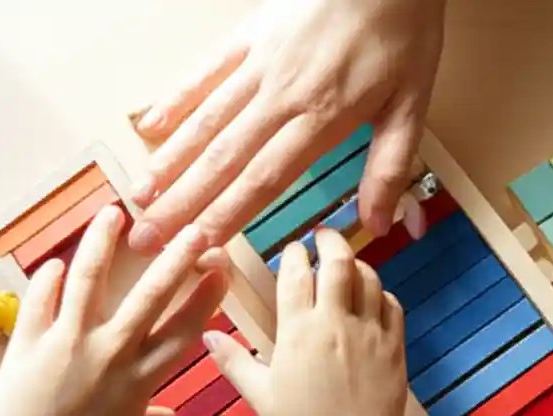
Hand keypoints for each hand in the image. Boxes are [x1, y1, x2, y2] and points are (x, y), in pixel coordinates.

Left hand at [0, 206, 228, 415]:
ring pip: (90, 281)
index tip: (222, 267)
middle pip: (151, 295)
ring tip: (113, 214)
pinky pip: (40, 300)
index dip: (206, 296)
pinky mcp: (30, 342)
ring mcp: (68, 344)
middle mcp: (111, 354)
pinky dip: (48, 279)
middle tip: (194, 227)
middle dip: (176, 257)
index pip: (184, 329)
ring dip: (103, 243)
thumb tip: (168, 415)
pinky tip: (55, 263)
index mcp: (141, 380)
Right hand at [127, 0, 445, 250]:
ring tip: (140, 196)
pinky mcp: (249, 35)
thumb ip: (389, 167)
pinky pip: (205, 71)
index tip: (198, 246)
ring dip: (170, 162)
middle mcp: (283, 94)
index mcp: (323, 116)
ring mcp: (261, 63)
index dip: (228, 215)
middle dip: (183, 203)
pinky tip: (150, 127)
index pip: (265, 179)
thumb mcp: (412, 104)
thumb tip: (379, 225)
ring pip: (206, 121)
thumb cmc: (403, 32)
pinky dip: (176, 99)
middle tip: (148, 237)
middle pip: (224, 159)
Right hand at [204, 231, 406, 415]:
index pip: (296, 273)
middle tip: (322, 236)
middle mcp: (336, 323)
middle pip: (338, 262)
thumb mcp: (260, 394)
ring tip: (345, 264)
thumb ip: (233, 361)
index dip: (293, 254)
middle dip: (329, 241)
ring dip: (355, 264)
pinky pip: (391, 304)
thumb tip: (205, 335)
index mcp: (299, 331)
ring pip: (368, 277)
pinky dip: (380, 292)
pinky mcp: (394, 344)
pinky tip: (370, 296)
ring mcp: (370, 331)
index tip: (292, 250)